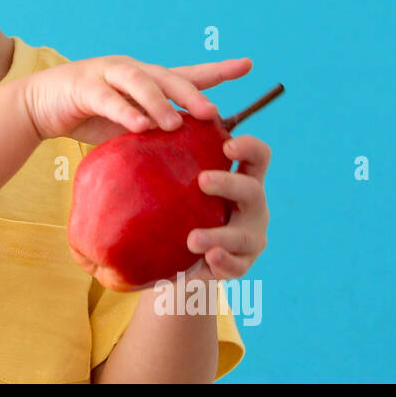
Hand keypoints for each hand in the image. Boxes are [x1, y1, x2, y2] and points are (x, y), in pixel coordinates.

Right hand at [21, 55, 252, 145]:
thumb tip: (187, 159)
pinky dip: (126, 112)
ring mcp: (107, 75)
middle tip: (212, 112)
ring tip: (175, 124)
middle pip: (169, 77)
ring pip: (141, 83)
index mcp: (147, 79)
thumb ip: (153, 134)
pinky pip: (109, 99)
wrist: (40, 105)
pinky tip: (140, 126)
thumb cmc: (88, 116)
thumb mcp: (127, 125)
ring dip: (160, 103)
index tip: (248, 65)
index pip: (187, 73)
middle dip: (193, 93)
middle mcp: (132, 71)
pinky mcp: (84, 87)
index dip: (217, 70)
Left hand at [182, 134, 270, 281]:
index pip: (257, 157)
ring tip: (193, 239)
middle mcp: (252, 207)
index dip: (248, 147)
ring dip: (219, 235)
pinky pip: (237, 266)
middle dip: (229, 184)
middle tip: (202, 180)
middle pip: (252, 190)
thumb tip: (138, 131)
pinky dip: (224, 262)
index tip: (226, 145)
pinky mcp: (241, 265)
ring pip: (243, 235)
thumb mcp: (178, 188)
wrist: (181, 262)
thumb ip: (169, 162)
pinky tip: (209, 259)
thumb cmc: (180, 211)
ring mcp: (250, 238)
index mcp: (241, 181)